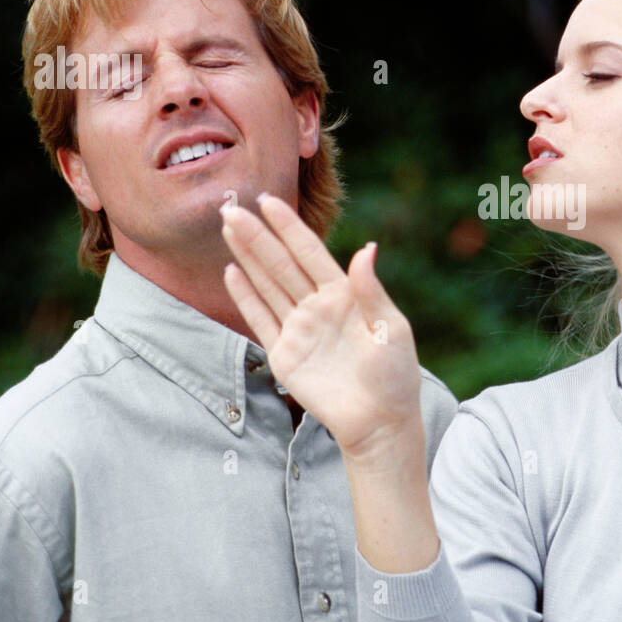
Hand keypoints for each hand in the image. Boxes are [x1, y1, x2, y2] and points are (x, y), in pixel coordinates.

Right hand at [219, 193, 421, 459]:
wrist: (379, 421)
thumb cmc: (395, 375)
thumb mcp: (390, 328)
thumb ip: (371, 290)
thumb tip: (366, 248)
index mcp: (345, 294)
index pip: (311, 253)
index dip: (289, 227)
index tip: (268, 200)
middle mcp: (318, 306)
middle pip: (282, 264)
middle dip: (257, 236)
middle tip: (231, 208)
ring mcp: (299, 329)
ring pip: (267, 285)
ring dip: (246, 257)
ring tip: (227, 229)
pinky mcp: (285, 354)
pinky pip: (260, 320)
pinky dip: (245, 297)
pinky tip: (231, 272)